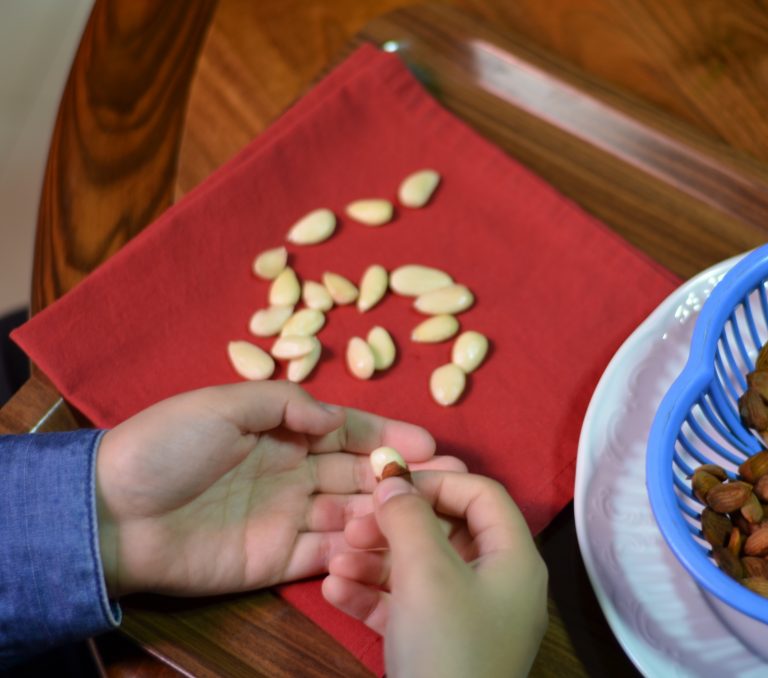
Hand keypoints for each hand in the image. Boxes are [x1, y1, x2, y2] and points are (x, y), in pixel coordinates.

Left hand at [95, 381, 463, 596]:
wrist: (111, 513)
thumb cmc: (164, 447)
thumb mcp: (223, 404)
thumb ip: (287, 404)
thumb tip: (340, 421)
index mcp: (280, 433)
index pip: (347, 433)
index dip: (388, 437)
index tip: (428, 444)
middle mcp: (293, 474)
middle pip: (360, 474)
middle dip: (403, 475)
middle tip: (449, 481)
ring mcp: (287, 519)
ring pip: (352, 514)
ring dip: (388, 512)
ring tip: (429, 512)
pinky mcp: (277, 561)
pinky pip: (327, 554)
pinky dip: (357, 548)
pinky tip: (389, 543)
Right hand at [323, 472, 547, 677]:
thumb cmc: (447, 649)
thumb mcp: (426, 574)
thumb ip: (409, 517)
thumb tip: (393, 477)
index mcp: (514, 560)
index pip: (481, 495)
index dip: (435, 482)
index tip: (388, 484)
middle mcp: (498, 585)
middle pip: (446, 531)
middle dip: (394, 525)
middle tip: (352, 524)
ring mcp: (468, 619)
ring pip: (420, 570)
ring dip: (375, 560)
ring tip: (336, 559)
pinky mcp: (439, 648)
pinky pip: (407, 608)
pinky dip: (373, 596)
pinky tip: (333, 591)